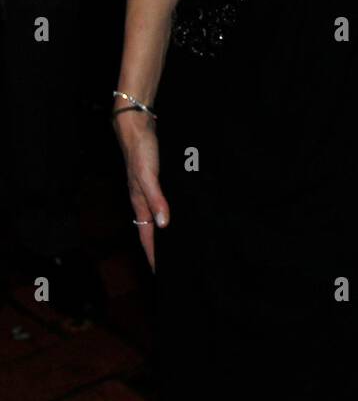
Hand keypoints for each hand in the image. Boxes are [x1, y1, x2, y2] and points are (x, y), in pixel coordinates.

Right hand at [113, 109, 168, 268]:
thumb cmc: (141, 152)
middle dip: (158, 248)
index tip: (159, 272)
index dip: (153, 254)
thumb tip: (163, 224)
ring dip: (163, 231)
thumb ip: (156, 199)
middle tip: (171, 263)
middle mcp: (143, 200)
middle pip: (151, 230)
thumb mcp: (149, 177)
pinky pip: (161, 204)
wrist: (137, 128)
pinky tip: (177, 213)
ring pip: (156, 217)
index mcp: (140, 203)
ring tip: (176, 243)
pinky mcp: (155, 181)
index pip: (146, 236)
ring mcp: (148, 191)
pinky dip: (167, 213)